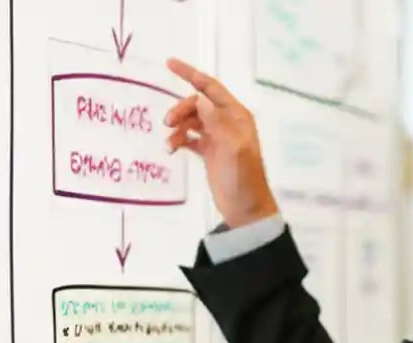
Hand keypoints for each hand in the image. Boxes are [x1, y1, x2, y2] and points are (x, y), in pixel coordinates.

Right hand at [163, 57, 279, 229]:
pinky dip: (179, 141)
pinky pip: (189, 138)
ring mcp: (217, 137)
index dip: (191, 74)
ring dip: (177, 127)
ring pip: (191, 121)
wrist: (245, 208)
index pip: (211, 88)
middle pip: (197, 104)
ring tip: (169, 143)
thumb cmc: (243, 178)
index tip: (169, 64)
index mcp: (236, 116)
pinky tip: (171, 150)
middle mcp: (227, 123)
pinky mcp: (209, 152)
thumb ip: (216, 122)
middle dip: (180, 110)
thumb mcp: (232, 148)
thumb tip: (201, 98)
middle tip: (167, 123)